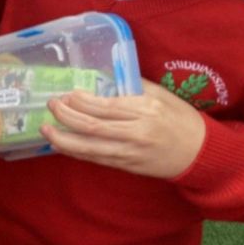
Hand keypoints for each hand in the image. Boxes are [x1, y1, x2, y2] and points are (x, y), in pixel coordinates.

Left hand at [41, 79, 205, 178]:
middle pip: (91, 126)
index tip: (67, 94)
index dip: (81, 101)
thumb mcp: (163, 97)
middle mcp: (135, 132)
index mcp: (146, 110)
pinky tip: (60, 143)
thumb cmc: (181, 120)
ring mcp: (128, 152)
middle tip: (51, 106)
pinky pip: (94, 158)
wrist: (199, 154)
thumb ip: (134, 87)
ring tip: (45, 128)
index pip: (105, 106)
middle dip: (66, 116)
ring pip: (88, 147)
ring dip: (62, 138)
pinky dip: (74, 151)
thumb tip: (104, 79)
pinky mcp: (124, 165)